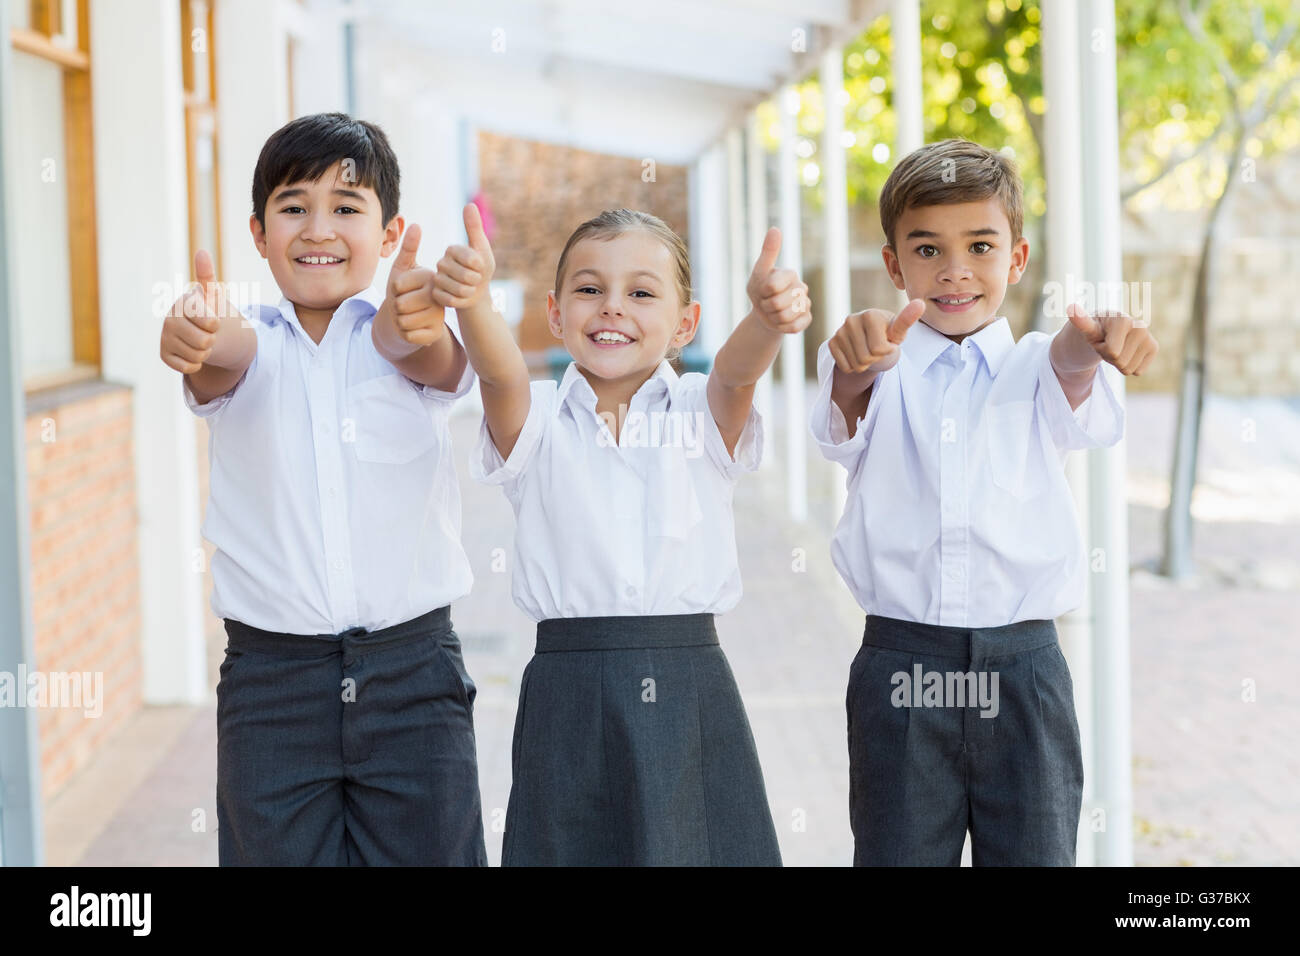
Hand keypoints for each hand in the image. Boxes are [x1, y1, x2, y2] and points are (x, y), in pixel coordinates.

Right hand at [160, 249, 232, 373]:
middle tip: (207, 333)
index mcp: (183, 303)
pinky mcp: (164, 354)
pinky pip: (188, 368)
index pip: (210, 322)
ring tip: (200, 342)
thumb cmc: (208, 311)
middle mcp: (170, 318)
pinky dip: (195, 364)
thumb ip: (208, 276)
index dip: (216, 325)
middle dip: (211, 341)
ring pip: (197, 356)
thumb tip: (202, 252)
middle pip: (204, 341)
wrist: (203, 332)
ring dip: (204, 353)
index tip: (213, 320)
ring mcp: (165, 337)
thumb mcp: (213, 296)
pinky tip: (191, 353)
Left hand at [385, 224, 446, 347]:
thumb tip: (416, 224)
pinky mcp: (435, 334)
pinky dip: (405, 333)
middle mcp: (438, 297)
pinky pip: (408, 335)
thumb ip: (408, 249)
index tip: (404, 289)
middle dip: (395, 307)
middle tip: (405, 305)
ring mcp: (438, 317)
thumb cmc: (404, 290)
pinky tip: (413, 328)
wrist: (410, 317)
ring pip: (403, 321)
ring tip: (408, 315)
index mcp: (431, 278)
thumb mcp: (403, 269)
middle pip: (400, 305)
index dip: (394, 289)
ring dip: (399, 321)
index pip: (398, 285)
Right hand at [433, 203, 495, 310]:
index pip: (471, 259)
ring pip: (459, 289)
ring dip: (470, 292)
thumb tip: (469, 204)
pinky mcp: (436, 295)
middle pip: (465, 275)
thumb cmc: (481, 269)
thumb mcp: (482, 248)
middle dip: (476, 281)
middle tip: (475, 280)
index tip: (481, 266)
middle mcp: (441, 262)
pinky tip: (461, 298)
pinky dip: (461, 301)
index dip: (481, 266)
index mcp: (452, 249)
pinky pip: (451, 300)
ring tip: (469, 288)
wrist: (476, 292)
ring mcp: (437, 279)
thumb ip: (474, 227)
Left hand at [747, 227, 810, 334]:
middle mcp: (801, 287)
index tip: (762, 290)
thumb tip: (775, 228)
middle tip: (767, 302)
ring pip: (786, 316)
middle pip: (777, 303)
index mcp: (790, 273)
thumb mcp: (759, 272)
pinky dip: (783, 327)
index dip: (762, 292)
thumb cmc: (759, 290)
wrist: (763, 314)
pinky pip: (794, 327)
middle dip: (766, 306)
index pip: (772, 286)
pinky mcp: (807, 319)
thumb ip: (768, 252)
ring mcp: (806, 304)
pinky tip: (782, 321)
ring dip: (774, 318)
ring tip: (773, 312)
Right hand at [828, 298, 924, 374]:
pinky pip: (845, 367)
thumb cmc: (887, 333)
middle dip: (875, 359)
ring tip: (868, 352)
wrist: (869, 335)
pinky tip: (856, 355)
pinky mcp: (832, 343)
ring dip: (865, 365)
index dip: (887, 351)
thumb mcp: (898, 330)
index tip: (889, 343)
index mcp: (870, 315)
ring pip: (856, 365)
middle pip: (866, 358)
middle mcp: (851, 320)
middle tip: (877, 350)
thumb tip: (920, 303)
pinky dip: (853, 367)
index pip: (878, 349)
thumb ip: (907, 319)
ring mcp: (839, 331)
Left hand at [1065, 303, 1157, 375]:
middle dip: (1110, 357)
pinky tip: (1126, 351)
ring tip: (1116, 347)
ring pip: (1128, 369)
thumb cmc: (1095, 330)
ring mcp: (1149, 337)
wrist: (1107, 330)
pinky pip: (1138, 371)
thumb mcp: (1086, 328)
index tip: (1101, 339)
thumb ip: (1080, 321)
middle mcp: (1140, 326)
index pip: (1112, 352)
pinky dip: (1129, 366)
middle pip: (1120, 362)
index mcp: (1124, 320)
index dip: (1102, 350)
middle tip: (1107, 344)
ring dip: (1118, 362)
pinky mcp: (1154, 348)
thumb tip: (1071, 308)